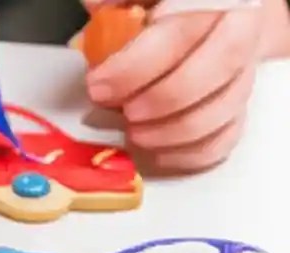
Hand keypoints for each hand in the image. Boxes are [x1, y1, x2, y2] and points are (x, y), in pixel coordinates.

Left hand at [85, 3, 264, 170]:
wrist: (209, 17)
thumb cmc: (165, 7)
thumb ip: (117, 4)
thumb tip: (93, 21)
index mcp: (211, 1)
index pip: (181, 32)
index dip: (136, 65)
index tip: (98, 86)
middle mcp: (238, 33)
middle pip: (214, 70)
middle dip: (161, 99)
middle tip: (123, 112)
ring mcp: (243, 72)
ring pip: (223, 110)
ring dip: (172, 132)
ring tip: (136, 133)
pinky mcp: (239, 106)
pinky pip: (225, 137)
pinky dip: (188, 153)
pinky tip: (157, 149)